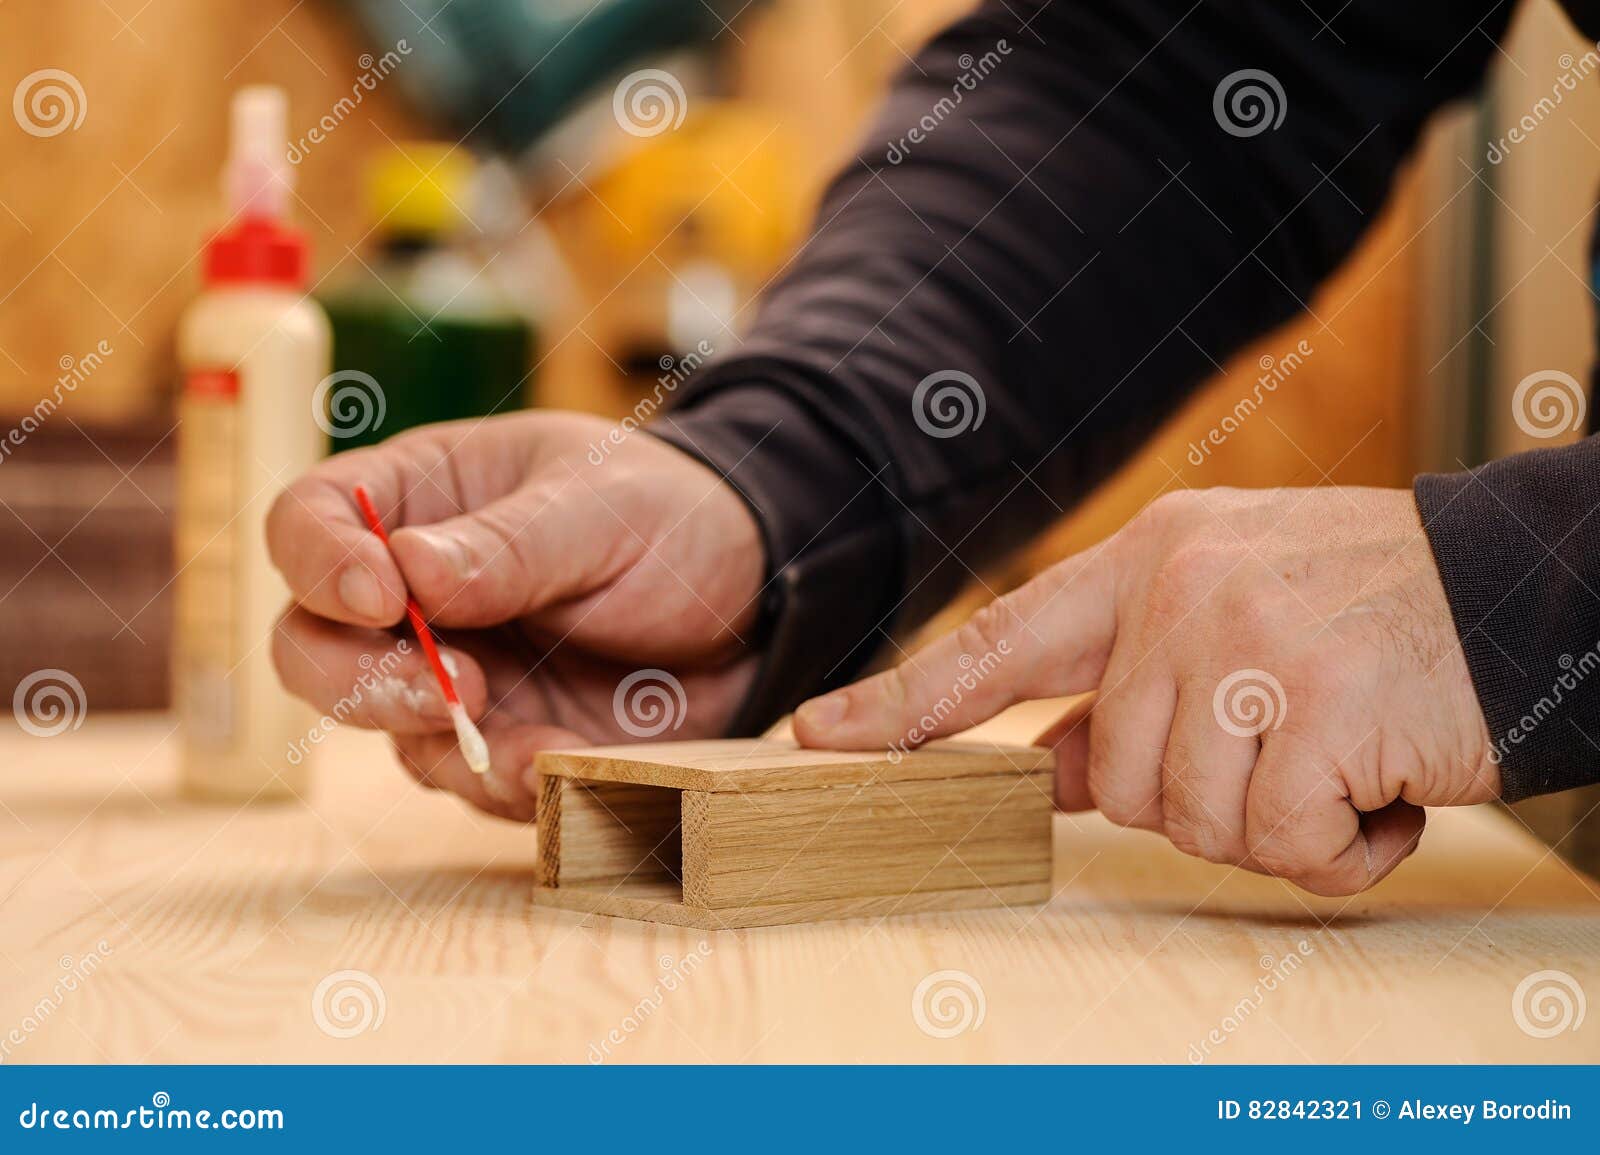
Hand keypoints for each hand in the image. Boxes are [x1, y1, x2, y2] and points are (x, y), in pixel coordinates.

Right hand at [266, 411, 763, 819]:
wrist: (751, 599)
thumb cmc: (668, 517)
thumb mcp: (601, 508)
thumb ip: (510, 543)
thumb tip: (408, 570)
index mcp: (417, 498)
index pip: (308, 523)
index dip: (320, 564)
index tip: (381, 596)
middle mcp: (410, 595)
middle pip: (311, 647)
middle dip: (360, 682)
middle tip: (452, 691)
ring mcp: (449, 674)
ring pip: (383, 732)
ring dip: (448, 745)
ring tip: (538, 742)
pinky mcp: (499, 740)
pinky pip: (470, 780)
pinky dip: (510, 784)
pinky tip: (564, 765)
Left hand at [794, 487, 1498, 894]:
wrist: (1519, 586)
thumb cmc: (1366, 610)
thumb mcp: (1231, 617)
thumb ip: (1128, 686)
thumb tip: (1043, 766)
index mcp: (1149, 561)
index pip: (1000, 641)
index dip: (907, 700)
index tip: (820, 735)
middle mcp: (1181, 592)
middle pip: (1112, 777)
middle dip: (1197, 798)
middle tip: (1287, 751)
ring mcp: (1246, 644)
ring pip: (1191, 820)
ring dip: (1275, 825)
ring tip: (1341, 759)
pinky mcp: (1315, 707)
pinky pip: (1283, 842)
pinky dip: (1341, 847)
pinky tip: (1381, 788)